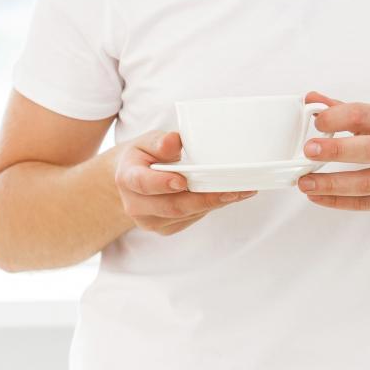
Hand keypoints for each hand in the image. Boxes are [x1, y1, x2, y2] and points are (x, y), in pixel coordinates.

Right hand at [113, 130, 256, 235]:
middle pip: (172, 206)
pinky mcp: (165, 229)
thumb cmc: (143, 156)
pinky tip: (228, 196)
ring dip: (214, 203)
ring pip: (186, 214)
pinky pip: (191, 219)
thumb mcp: (147, 142)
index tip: (182, 181)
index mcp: (127, 178)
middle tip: (233, 189)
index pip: (143, 183)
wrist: (132, 178)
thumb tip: (175, 141)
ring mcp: (150, 221)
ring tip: (241, 190)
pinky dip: (210, 207)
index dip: (163, 183)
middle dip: (205, 199)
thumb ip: (161, 142)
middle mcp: (136, 205)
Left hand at [296, 91, 369, 210]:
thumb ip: (344, 110)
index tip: (317, 121)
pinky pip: (366, 203)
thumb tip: (311, 100)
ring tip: (305, 182)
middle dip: (336, 150)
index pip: (364, 115)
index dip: (337, 117)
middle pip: (368, 149)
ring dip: (332, 184)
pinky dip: (339, 202)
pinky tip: (318, 196)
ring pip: (366, 183)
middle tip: (309, 151)